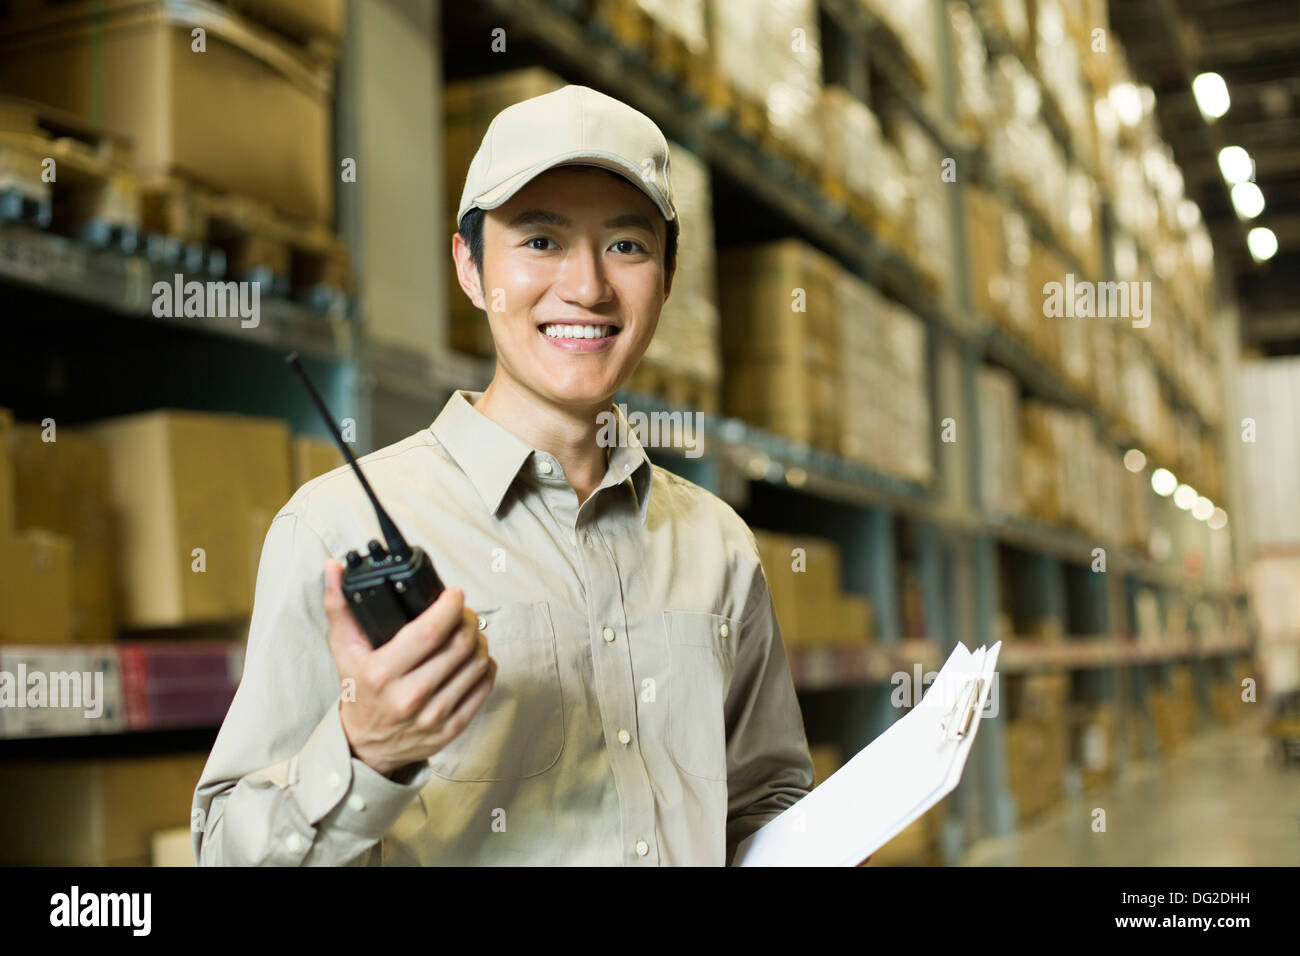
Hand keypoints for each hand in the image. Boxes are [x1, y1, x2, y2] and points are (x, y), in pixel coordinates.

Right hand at [323, 559, 496, 777]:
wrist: (364, 747)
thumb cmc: (358, 691)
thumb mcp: (343, 650)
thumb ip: (340, 607)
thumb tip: (334, 567)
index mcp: (382, 673)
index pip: (430, 632)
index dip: (450, 607)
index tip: (454, 594)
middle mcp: (409, 697)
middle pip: (460, 646)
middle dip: (468, 620)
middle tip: (464, 611)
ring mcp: (433, 716)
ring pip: (477, 665)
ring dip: (480, 641)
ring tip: (470, 632)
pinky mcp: (451, 729)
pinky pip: (483, 688)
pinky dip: (486, 667)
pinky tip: (476, 658)